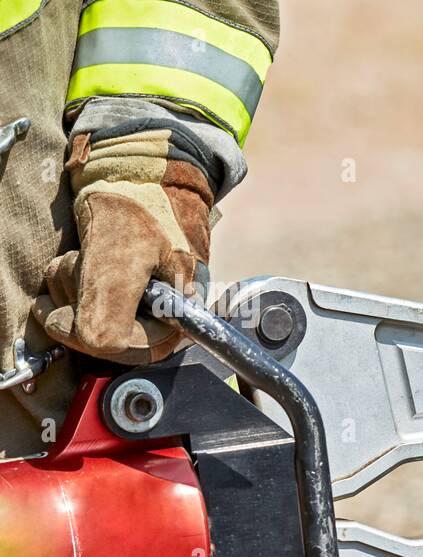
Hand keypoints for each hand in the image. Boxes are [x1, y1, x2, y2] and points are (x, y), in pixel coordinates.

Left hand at [31, 130, 213, 364]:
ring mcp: (141, 302)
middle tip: (79, 266)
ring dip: (71, 286)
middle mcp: (163, 316)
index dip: (92, 334)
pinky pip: (83, 302)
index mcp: (180, 316)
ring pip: (91, 319)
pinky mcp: (121, 287)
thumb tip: (96, 345)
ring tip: (81, 255)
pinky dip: (70, 280)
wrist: (138, 163)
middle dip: (80, 303)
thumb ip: (108, 308)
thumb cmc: (144, 201)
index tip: (66, 311)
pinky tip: (79, 258)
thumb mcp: (120, 253)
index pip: (128, 351)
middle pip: (107, 338)